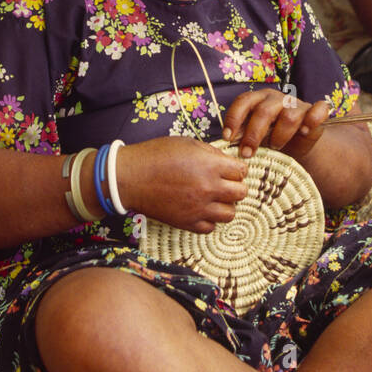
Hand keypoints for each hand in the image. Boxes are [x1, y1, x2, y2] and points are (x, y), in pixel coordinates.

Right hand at [115, 137, 247, 233]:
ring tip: (214, 198)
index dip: (237, 169)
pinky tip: (201, 209)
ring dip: (225, 205)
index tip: (230, 169)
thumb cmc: (155, 156)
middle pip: (241, 193)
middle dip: (235, 187)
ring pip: (230, 214)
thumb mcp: (186, 143)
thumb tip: (224, 160)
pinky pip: (211, 227)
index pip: (242, 171)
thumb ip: (210, 152)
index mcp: (210, 165)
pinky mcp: (187, 222)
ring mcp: (199, 208)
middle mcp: (209, 188)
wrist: (130, 177)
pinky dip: (209, 219)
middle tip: (224, 183)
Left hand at [220, 88, 331, 161]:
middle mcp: (276, 99)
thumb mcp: (253, 137)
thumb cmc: (269, 139)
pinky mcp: (315, 112)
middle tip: (247, 153)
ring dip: (279, 135)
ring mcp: (297, 104)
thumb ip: (240, 137)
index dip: (234, 119)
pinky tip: (304, 132)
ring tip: (274, 148)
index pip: (243, 102)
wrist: (298, 146)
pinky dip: (312, 120)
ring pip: (289, 115)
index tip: (227, 138)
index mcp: (258, 99)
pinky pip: (318, 110)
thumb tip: (222, 148)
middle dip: (253, 135)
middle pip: (264, 111)